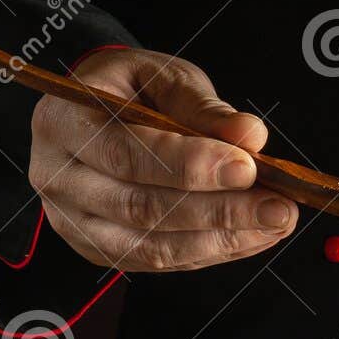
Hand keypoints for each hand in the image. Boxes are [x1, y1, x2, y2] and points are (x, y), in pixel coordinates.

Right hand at [27, 48, 297, 271]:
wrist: (94, 117)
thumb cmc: (128, 92)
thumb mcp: (160, 77)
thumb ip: (202, 106)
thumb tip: (249, 135)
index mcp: (64, 124)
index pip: (127, 154)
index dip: (191, 166)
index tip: (248, 167)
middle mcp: (60, 181)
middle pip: (144, 209)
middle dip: (220, 211)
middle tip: (279, 204)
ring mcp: (77, 225)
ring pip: (156, 247)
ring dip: (225, 239)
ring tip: (276, 221)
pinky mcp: (104, 252)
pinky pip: (163, 261)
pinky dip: (215, 251)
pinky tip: (254, 235)